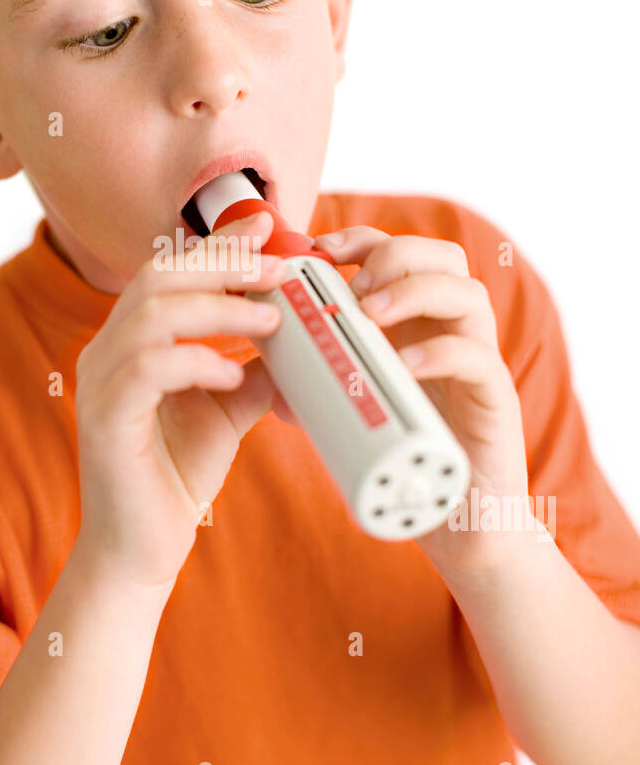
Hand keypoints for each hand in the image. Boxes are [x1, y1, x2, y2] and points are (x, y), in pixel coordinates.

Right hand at [74, 211, 286, 590]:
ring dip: (217, 307)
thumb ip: (254, 371)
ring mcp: (100, 381)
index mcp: (131, 339)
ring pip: (153, 312)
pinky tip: (232, 373)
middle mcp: (107, 350)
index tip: (271, 238)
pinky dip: (196, 360)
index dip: (219, 249)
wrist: (140, 548)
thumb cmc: (175, 476)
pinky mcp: (105, 417)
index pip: (170, 270)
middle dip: (223, 263)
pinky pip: (148, 368)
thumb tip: (301, 341)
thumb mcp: (226, 411)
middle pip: (158, 275)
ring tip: (269, 319)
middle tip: (278, 268)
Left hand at [313, 225, 530, 573]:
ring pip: (469, 295)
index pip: (401, 254)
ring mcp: (479, 363)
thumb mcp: (357, 411)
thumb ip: (322, 384)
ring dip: (415, 291)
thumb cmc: (403, 462)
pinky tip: (404, 362)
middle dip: (393, 256)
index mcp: (419, 324)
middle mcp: (454, 333)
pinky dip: (440, 352)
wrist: (456, 525)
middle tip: (352, 288)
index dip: (363, 239)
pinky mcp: (497, 401)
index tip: (320, 250)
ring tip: (371, 313)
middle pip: (444, 257)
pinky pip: (479, 360)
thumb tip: (267, 365)